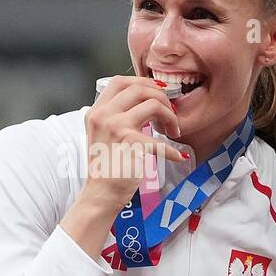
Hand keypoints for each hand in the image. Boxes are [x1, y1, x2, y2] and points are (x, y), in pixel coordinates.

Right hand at [62, 76, 185, 255]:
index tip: (160, 93)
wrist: (100, 194)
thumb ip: (117, 117)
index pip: (120, 81)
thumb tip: (146, 104)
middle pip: (140, 88)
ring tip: (173, 132)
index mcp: (97, 111)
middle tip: (171, 114)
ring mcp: (117, 128)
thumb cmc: (106, 167)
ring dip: (170, 117)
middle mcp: (104, 115)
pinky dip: (174, 151)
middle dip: (162, 98)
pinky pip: (162, 142)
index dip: (144, 82)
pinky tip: (178, 157)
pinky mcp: (132, 145)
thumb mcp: (103, 135)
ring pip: (153, 105)